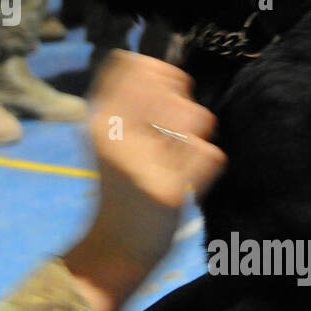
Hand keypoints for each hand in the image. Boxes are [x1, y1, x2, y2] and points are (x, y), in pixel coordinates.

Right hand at [63, 50, 226, 310]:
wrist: (116, 247)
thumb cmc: (119, 186)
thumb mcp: (107, 136)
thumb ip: (125, 99)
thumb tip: (156, 64)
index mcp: (99, 119)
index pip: (136, 64)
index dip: (161, 75)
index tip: (163, 99)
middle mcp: (116, 135)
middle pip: (175, 87)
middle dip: (183, 107)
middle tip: (171, 135)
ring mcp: (141, 163)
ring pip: (197, 117)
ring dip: (196, 137)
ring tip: (178, 157)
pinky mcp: (166, 192)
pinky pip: (210, 154)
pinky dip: (205, 168)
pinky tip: (185, 182)